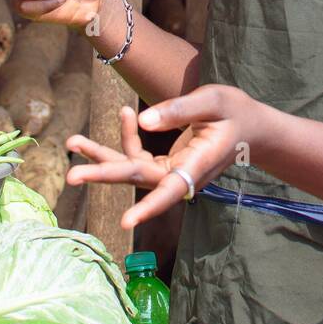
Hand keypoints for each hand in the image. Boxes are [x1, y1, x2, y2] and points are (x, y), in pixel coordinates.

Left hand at [65, 84, 269, 229]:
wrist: (251, 127)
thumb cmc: (236, 112)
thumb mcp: (213, 101)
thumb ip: (179, 110)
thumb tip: (142, 120)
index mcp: (199, 163)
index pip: (171, 188)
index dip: (149, 207)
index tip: (125, 222)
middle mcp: (182, 174)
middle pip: (139, 178)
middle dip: (104, 174)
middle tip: (72, 175)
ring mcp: (172, 172)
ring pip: (132, 169)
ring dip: (102, 157)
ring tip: (72, 142)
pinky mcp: (166, 165)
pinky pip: (138, 156)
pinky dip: (126, 137)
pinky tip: (122, 114)